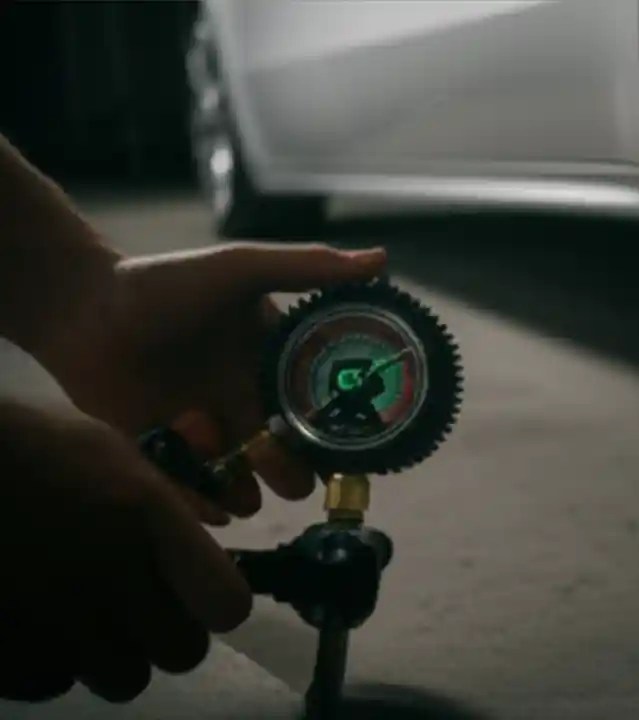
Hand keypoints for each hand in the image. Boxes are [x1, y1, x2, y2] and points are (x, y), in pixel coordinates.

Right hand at [0, 400, 250, 701]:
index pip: (225, 601)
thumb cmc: (27, 448)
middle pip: (183, 652)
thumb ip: (164, 504)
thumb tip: (214, 537)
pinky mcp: (5, 653)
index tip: (197, 589)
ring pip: (123, 679)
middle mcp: (108, 573)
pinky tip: (31, 622)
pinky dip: (49, 662)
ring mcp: (54, 620)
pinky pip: (54, 684)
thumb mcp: (110, 453)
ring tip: (79, 612)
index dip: (216, 601)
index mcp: (143, 514)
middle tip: (136, 604)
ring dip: (110, 653)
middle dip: (167, 633)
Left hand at [33, 242, 386, 519]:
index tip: (344, 447)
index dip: (336, 438)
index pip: (319, 417)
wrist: (82, 306)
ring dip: (240, 491)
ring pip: (243, 491)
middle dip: (289, 473)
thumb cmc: (165, 282)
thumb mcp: (242, 270)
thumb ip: (308, 268)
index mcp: (271, 371)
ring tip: (221, 466)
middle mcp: (244, 408)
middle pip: (288, 464)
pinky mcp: (162, 458)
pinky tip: (200, 496)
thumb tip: (382, 261)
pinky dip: (201, 506)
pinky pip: (192, 499)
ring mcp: (205, 436)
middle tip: (274, 462)